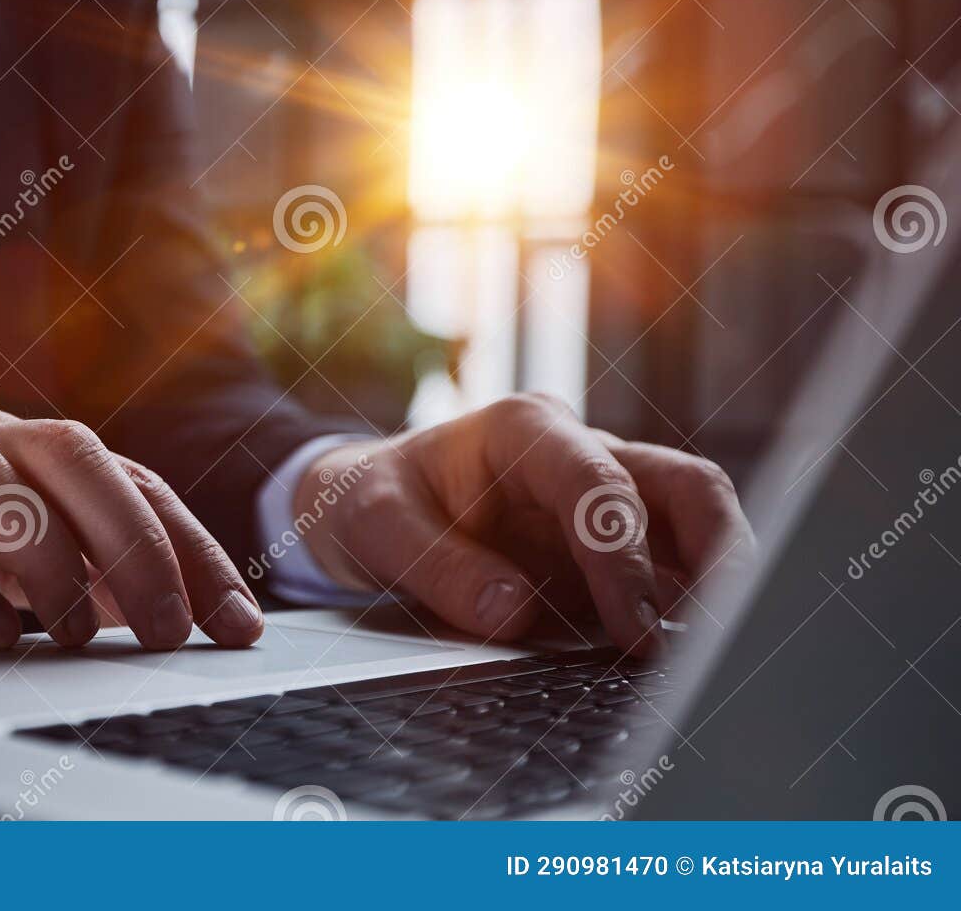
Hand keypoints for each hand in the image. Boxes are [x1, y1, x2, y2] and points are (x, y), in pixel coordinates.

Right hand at [0, 411, 262, 649]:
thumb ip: (54, 554)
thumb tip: (147, 605)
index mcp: (14, 448)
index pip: (129, 481)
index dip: (193, 549)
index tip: (240, 624)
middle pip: (79, 462)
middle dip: (142, 548)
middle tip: (174, 631)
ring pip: (0, 491)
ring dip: (57, 568)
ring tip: (79, 636)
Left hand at [289, 393, 755, 655]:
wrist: (366, 505)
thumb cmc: (374, 500)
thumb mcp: (376, 526)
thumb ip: (439, 568)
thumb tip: (512, 613)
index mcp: (523, 431)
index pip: (598, 483)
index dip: (623, 557)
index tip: (634, 628)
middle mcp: (578, 455)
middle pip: (685, 487)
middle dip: (720, 556)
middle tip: (725, 635)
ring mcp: (602, 503)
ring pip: (695, 526)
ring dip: (718, 587)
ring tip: (719, 656)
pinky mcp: (609, 549)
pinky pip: (670, 572)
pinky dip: (689, 612)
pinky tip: (689, 660)